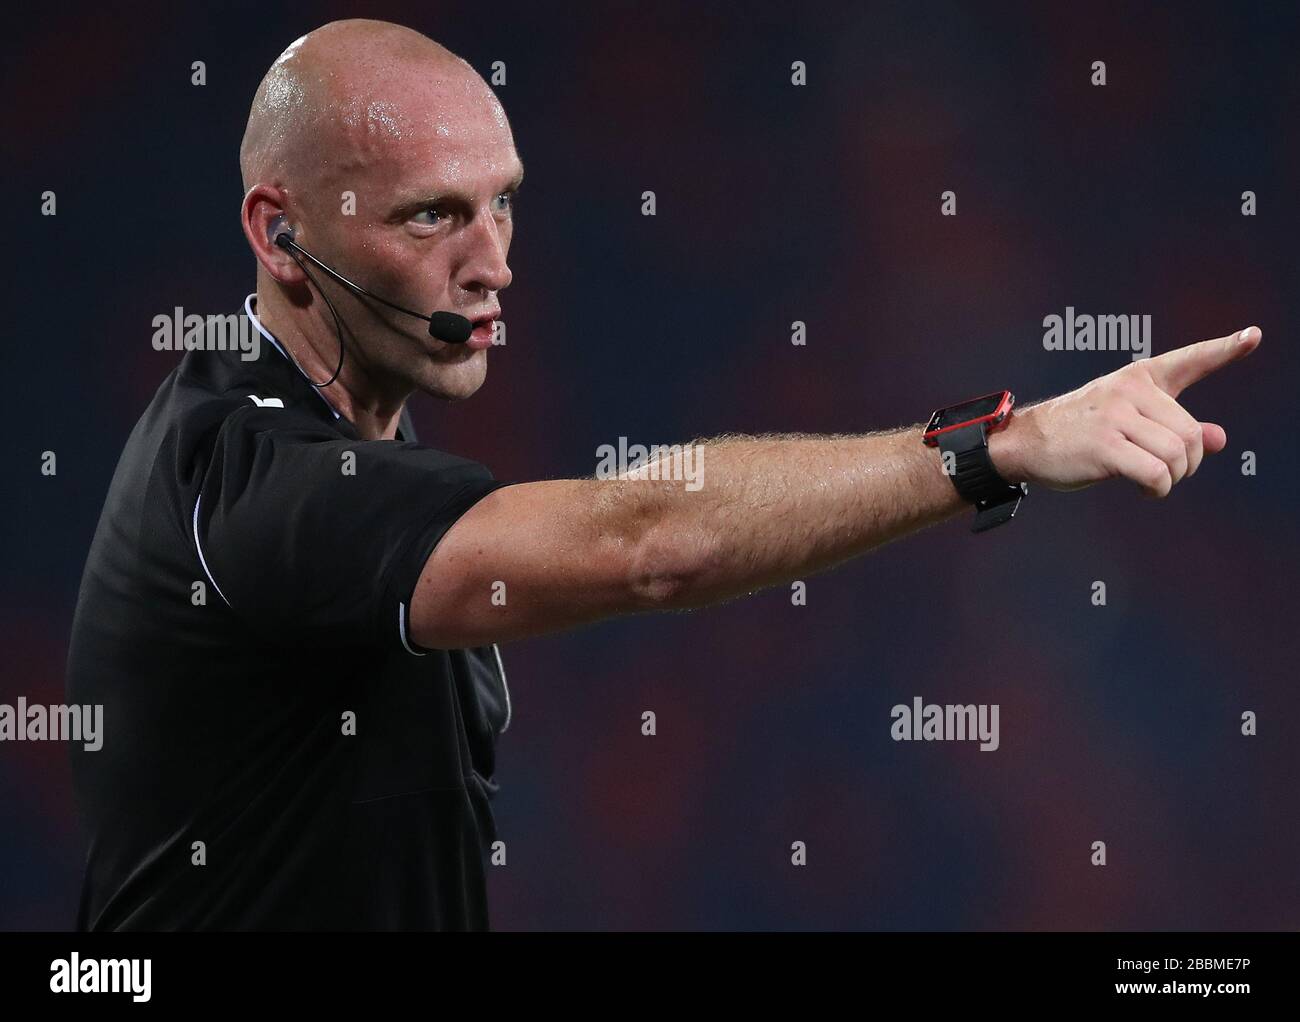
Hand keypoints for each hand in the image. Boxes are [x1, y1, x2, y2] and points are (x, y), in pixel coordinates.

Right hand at [988, 326, 1260, 496]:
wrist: (1026, 442)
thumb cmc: (1080, 432)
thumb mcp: (1129, 423)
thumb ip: (1176, 427)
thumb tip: (1220, 438)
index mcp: (1138, 378)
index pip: (1188, 360)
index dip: (1224, 349)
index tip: (1254, 336)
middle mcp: (1129, 391)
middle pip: (1191, 433)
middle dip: (1189, 462)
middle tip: (1168, 472)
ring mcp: (1116, 417)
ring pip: (1177, 454)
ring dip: (1174, 477)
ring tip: (1155, 481)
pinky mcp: (1104, 446)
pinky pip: (1156, 472)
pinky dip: (1159, 488)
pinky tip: (1147, 489)